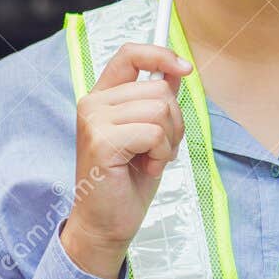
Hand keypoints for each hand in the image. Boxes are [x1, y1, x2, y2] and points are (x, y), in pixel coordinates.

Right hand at [61, 43, 191, 278]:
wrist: (107, 223)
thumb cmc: (127, 182)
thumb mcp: (149, 134)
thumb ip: (156, 102)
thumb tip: (176, 72)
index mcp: (102, 98)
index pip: (129, 55)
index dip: (161, 54)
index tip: (185, 68)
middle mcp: (93, 104)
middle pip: (159, 89)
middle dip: (174, 122)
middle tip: (159, 149)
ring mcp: (94, 120)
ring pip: (160, 109)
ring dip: (168, 140)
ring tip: (151, 159)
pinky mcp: (102, 141)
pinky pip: (154, 132)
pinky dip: (162, 153)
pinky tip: (147, 168)